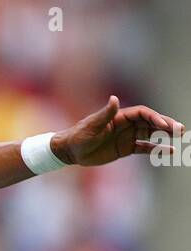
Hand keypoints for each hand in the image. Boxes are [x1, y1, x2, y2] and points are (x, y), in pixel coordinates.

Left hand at [52, 95, 183, 165]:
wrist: (70, 151)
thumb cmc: (79, 136)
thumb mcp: (92, 126)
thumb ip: (105, 114)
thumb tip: (115, 99)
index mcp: (119, 116)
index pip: (142, 114)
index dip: (154, 118)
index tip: (164, 125)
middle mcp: (126, 124)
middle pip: (150, 122)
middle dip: (165, 124)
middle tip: (180, 129)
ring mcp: (127, 136)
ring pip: (150, 134)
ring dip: (164, 135)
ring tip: (179, 137)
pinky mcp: (126, 148)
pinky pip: (144, 147)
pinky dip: (156, 149)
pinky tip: (168, 151)